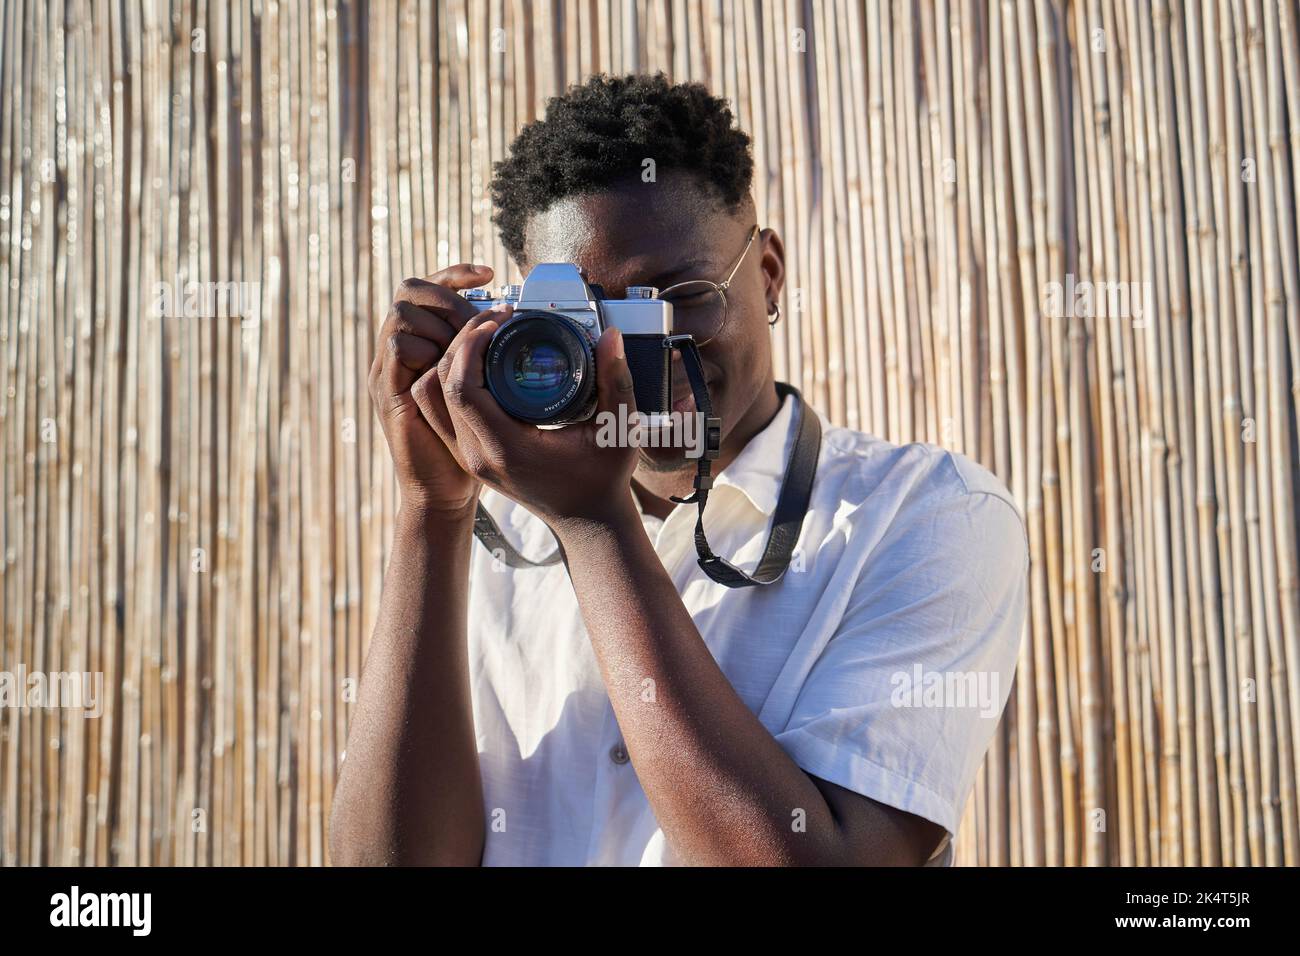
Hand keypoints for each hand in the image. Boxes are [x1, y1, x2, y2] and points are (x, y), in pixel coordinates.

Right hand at [369, 264, 500, 515]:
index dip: (455, 273)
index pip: (431, 288)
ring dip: (440, 321)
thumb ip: (506, 361)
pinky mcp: (387, 392)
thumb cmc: (473, 447)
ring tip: (474, 342)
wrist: (444, 493)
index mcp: (429, 345)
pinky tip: (452, 362)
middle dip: (450, 294)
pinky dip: (425, 346)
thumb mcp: (496, 393)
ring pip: (402, 315)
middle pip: (411, 290)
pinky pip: (398, 349)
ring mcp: (391, 369)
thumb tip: (536, 331)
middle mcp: (405, 351)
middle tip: (487, 317)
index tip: (490, 273)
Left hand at [427, 304, 641, 530]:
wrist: (588, 523)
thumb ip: (616, 381)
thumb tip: (611, 337)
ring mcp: (471, 459)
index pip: (462, 389)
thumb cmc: (602, 481)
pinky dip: (451, 381)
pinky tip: (478, 362)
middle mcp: (479, 456)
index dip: (471, 346)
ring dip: (451, 361)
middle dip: (461, 344)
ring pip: (434, 399)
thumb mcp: (618, 431)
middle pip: (442, 387)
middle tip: (493, 320)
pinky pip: (443, 412)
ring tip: (483, 336)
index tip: (497, 322)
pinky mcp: (472, 457)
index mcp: (506, 450)